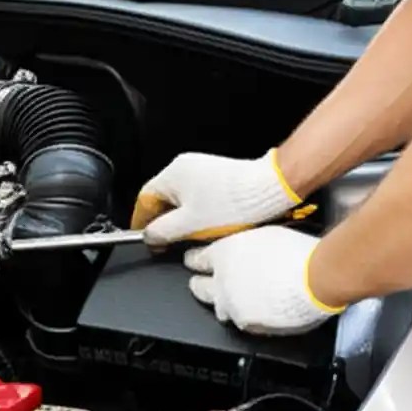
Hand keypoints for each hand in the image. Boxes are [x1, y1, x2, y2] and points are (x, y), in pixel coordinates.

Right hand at [130, 148, 301, 245]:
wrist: (270, 189)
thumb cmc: (234, 203)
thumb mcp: (189, 225)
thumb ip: (162, 232)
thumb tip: (150, 236)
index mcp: (173, 174)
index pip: (145, 199)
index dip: (142, 222)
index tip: (146, 238)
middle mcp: (186, 167)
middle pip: (163, 198)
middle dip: (164, 222)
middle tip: (167, 243)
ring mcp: (204, 170)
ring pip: (183, 200)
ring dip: (183, 219)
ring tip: (191, 237)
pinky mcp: (219, 177)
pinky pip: (200, 197)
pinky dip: (199, 213)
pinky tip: (209, 226)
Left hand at [183, 226, 344, 335]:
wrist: (317, 278)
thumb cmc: (299, 251)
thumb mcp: (264, 236)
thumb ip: (245, 246)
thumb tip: (242, 251)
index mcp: (223, 253)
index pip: (197, 260)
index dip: (194, 261)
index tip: (192, 262)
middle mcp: (222, 281)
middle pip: (199, 288)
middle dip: (199, 285)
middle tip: (200, 284)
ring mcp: (233, 306)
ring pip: (219, 309)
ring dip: (223, 304)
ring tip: (232, 301)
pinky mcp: (248, 324)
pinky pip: (241, 322)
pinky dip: (245, 317)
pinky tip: (255, 311)